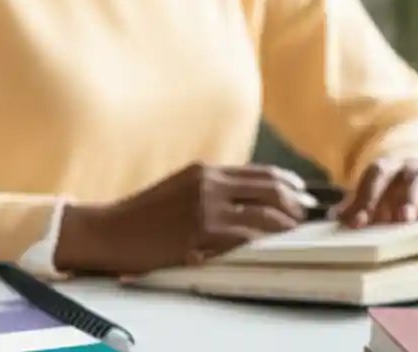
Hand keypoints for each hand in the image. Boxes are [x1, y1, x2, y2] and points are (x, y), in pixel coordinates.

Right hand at [53, 163, 313, 275]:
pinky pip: (244, 238)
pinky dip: (264, 242)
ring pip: (263, 215)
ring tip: (296, 233)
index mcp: (205, 171)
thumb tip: (247, 198)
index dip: (289, 184)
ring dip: (286, 225)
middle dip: (295, 203)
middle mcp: (208, 184)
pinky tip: (273, 247)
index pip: (260, 173)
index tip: (303, 194)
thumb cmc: (143, 215)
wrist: (109, 230)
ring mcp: (204, 210)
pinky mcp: (199, 235)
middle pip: (270, 189)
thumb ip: (211, 189)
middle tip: (307, 215)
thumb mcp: (180, 188)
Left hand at [335, 158, 417, 227]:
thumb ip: (357, 203)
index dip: (365, 200)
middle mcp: (416, 168)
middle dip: (407, 200)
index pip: (375, 179)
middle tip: (402, 220)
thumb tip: (335, 219)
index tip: (355, 224)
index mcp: (389, 167)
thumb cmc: (395, 185)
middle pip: (411, 182)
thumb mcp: (375, 189)